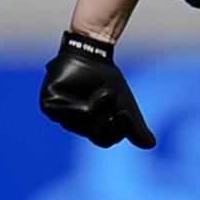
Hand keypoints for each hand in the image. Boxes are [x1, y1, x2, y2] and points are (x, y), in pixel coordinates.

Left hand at [38, 32, 154, 148]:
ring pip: (83, 123)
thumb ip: (135, 126)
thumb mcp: (125, 104)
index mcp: (87, 127)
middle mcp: (72, 123)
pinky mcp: (48, 104)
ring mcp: (58, 114)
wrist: (94, 54)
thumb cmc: (106, 78)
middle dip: (108, 115)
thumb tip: (150, 145)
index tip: (127, 115)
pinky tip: (84, 89)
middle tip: (112, 97)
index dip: (118, 130)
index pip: (104, 140)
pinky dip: (83, 103)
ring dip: (97, 104)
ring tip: (99, 89)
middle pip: (95, 133)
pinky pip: (68, 114)